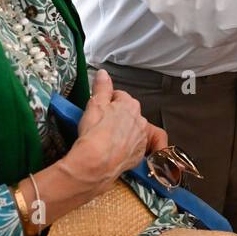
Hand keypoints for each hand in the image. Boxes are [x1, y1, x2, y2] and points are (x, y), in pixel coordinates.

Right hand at [59, 69, 165, 195]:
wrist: (98, 162)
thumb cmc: (95, 131)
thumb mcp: (95, 104)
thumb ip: (101, 87)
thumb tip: (103, 73)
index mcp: (130, 104)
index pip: (120, 96)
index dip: (108, 101)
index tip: (100, 107)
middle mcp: (140, 120)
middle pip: (128, 113)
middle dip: (117, 116)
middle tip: (101, 123)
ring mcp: (141, 138)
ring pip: (132, 130)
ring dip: (122, 131)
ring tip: (106, 138)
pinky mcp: (139, 154)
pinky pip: (133, 147)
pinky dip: (125, 147)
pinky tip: (113, 150)